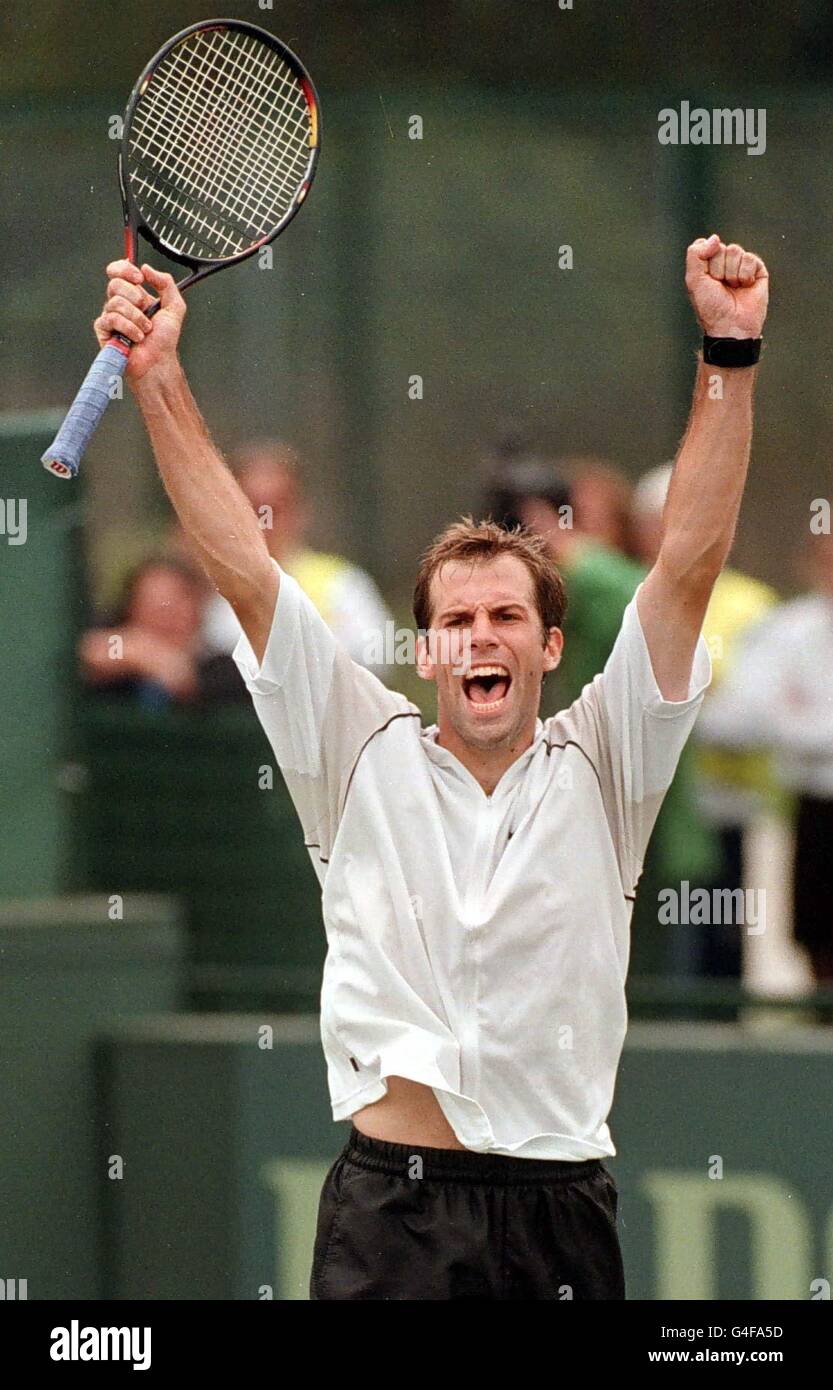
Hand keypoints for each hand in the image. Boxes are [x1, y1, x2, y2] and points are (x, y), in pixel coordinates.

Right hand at [94, 261, 186, 381]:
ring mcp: (110, 316)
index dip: (124, 269)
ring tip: (145, 330)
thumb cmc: (165, 340)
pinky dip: (129, 328)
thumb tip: (146, 268)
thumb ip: (166, 283)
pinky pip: (111, 319)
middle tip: (145, 309)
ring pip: (116, 302)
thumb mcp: (174, 306)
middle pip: (114, 283)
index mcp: (134, 295)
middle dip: (135, 296)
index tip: (139, 278)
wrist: (158, 361)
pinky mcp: (104, 330)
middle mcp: (120, 303)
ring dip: (137, 317)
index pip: (118, 271)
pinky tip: (136, 337)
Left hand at [685, 233, 768, 339]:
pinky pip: (750, 258)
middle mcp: (724, 264)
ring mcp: (741, 267)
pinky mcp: (757, 271)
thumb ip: (695, 254)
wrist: (731, 325)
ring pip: (735, 251)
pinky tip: (745, 286)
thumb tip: (714, 238)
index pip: (707, 245)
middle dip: (719, 268)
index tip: (707, 277)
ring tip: (733, 287)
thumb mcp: (694, 280)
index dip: (706, 259)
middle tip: (721, 286)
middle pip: (721, 247)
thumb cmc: (711, 308)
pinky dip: (745, 274)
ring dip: (732, 273)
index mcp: (707, 266)